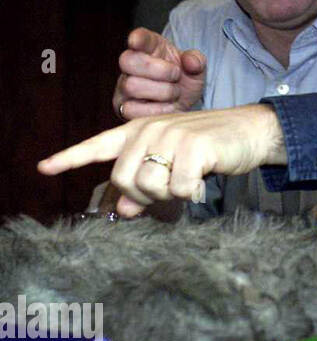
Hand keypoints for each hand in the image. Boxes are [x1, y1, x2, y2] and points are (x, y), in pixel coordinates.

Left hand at [38, 105, 285, 217]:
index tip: (44, 168)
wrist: (250, 130)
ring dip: (169, 195)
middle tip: (168, 191)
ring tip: (187, 183)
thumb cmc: (210, 148)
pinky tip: (201, 180)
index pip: (98, 145)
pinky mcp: (193, 146)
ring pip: (149, 185)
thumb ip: (144, 186)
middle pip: (124, 179)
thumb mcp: (173, 164)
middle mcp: (151, 129)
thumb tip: (121, 211)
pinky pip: (178, 187)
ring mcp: (171, 136)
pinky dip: (191, 192)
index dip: (69, 158)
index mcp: (140, 130)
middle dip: (144, 196)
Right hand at [113, 28, 206, 118]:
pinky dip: (156, 110)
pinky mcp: (124, 108)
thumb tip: (192, 62)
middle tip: (176, 76)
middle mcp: (131, 65)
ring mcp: (124, 87)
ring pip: (131, 86)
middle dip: (161, 71)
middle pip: (128, 61)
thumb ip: (196, 61)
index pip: (139, 37)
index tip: (136, 41)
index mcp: (149, 47)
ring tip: (174, 93)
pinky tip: (168, 107)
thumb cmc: (183, 79)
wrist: (182, 103)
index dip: (137, 38)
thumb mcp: (196, 68)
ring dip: (162, 92)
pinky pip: (132, 109)